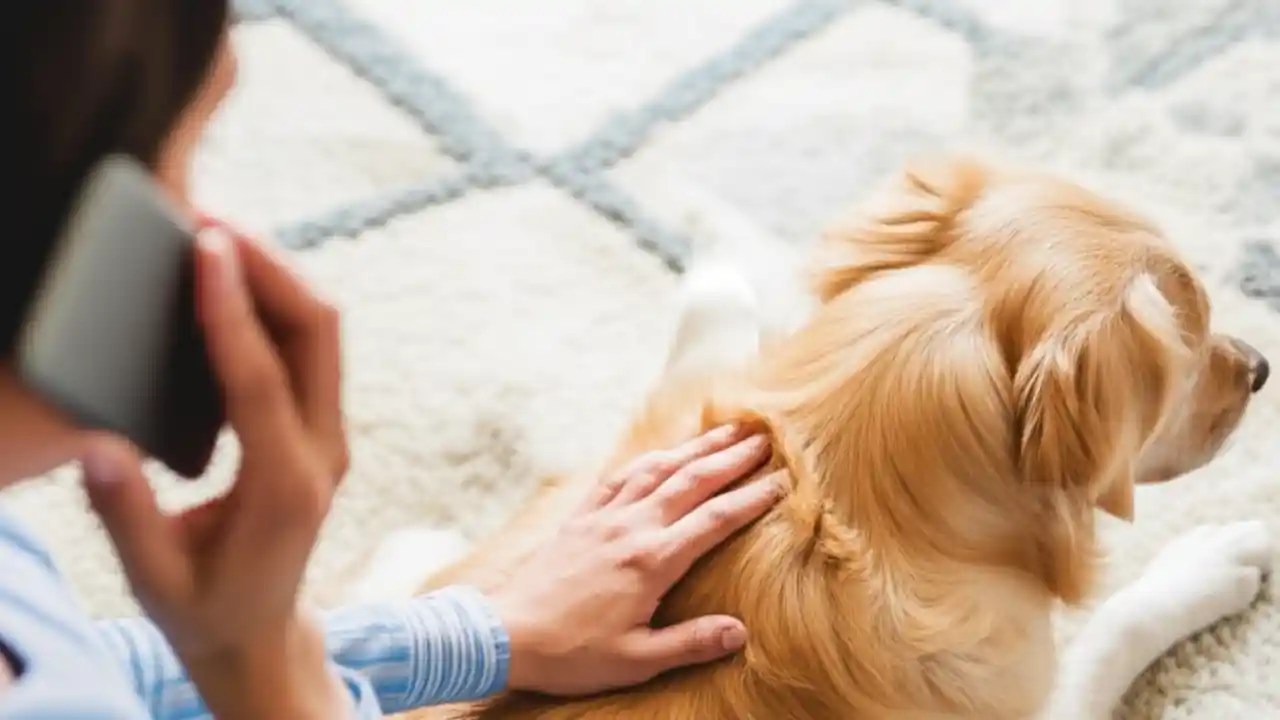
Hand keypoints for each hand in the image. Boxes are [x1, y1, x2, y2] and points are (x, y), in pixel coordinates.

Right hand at [80, 223, 348, 718]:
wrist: (260, 632)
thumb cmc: (205, 608)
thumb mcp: (155, 579)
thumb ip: (129, 516)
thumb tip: (100, 449)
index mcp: (285, 488)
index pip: (263, 381)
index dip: (232, 310)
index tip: (206, 249)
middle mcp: (322, 453)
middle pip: (318, 336)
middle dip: (271, 269)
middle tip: (209, 220)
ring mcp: (329, 437)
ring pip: (321, 334)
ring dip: (277, 277)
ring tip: (216, 234)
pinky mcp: (319, 428)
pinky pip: (309, 349)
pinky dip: (276, 304)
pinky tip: (232, 279)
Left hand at [490, 424, 781, 695]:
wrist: (505, 634)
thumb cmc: (572, 653)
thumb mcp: (636, 660)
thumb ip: (690, 643)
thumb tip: (740, 632)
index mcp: (652, 561)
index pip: (715, 519)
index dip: (753, 498)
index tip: (785, 480)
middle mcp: (631, 528)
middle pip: (692, 480)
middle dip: (732, 456)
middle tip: (766, 436)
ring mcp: (603, 517)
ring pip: (658, 469)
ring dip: (694, 447)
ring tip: (725, 431)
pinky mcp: (580, 518)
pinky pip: (619, 476)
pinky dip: (647, 459)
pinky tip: (661, 454)